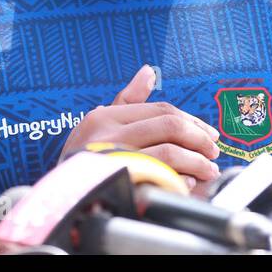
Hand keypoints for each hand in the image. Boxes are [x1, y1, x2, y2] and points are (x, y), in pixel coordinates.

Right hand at [59, 64, 220, 189]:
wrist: (58, 200)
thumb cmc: (82, 162)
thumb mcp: (98, 125)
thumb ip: (127, 100)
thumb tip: (148, 71)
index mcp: (105, 117)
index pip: (161, 110)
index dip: (192, 122)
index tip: (208, 135)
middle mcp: (107, 134)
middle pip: (169, 126)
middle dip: (199, 139)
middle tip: (213, 152)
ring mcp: (112, 160)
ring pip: (169, 152)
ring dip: (196, 162)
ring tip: (207, 171)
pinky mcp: (119, 185)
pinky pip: (159, 179)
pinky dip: (179, 182)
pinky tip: (187, 185)